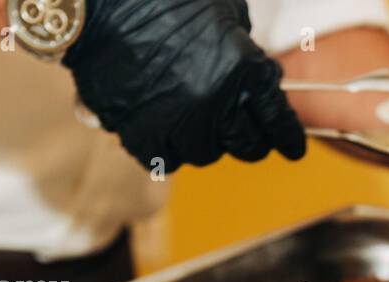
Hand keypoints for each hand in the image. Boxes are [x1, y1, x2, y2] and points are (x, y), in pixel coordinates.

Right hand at [62, 0, 305, 170]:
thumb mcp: (222, 7)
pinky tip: (162, 128)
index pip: (278, 118)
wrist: (95, 2)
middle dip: (250, 140)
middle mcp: (216, 101)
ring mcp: (179, 122)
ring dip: (205, 141)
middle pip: (247, 145)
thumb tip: (255, 74)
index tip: (293, 147)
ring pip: (207, 154)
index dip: (289, 136)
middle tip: (244, 135)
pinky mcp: (143, 134)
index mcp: (242, 67)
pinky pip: (167, 160)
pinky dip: (167, 148)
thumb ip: (245, 46)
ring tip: (193, 119)